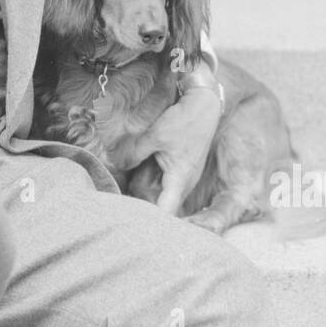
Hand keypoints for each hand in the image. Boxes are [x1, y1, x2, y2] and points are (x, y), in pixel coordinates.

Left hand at [131, 87, 221, 215]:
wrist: (204, 105)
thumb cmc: (183, 120)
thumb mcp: (154, 135)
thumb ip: (135, 153)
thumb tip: (121, 166)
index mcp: (180, 178)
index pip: (167, 211)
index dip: (152, 220)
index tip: (135, 222)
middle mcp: (187, 183)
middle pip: (166, 207)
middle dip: (149, 209)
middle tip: (129, 209)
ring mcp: (188, 177)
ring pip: (168, 196)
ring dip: (154, 196)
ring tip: (136, 192)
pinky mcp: (186, 170)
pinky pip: (171, 185)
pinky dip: (159, 185)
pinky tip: (147, 176)